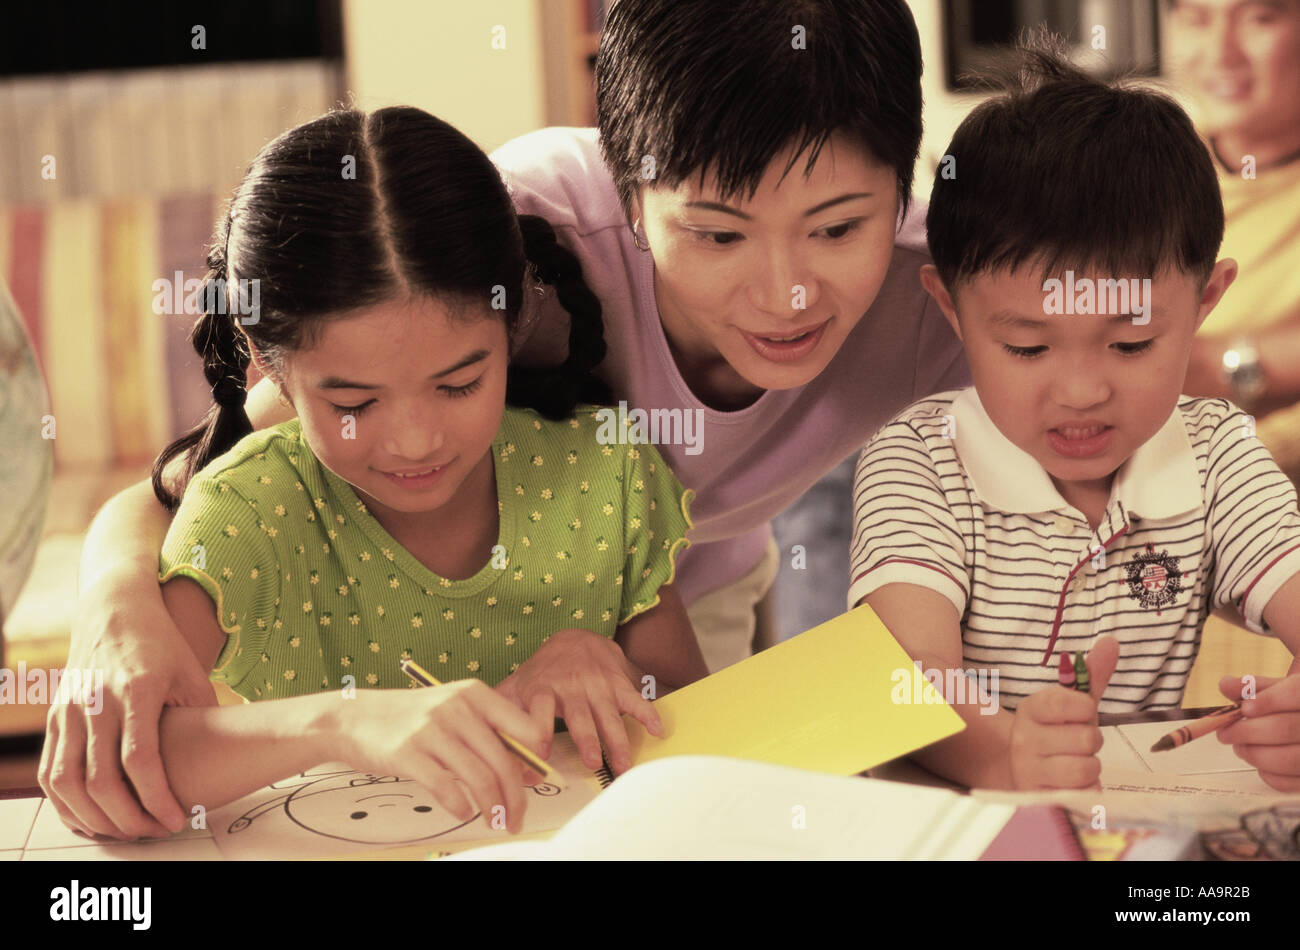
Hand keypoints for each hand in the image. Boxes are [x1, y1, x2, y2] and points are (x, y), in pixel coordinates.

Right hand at [39, 570, 217, 839]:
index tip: (179, 820)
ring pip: (67, 783)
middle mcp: (96, 702)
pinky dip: (67, 804)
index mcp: (136, 690)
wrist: (115, 610)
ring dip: (95, 819)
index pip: (140, 760)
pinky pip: (51, 772)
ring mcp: (69, 710)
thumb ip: (203, 719)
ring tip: (128, 831)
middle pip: (101, 780)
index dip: (157, 799)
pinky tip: (94, 818)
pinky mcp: (54, 718)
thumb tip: (225, 765)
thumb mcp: (192, 674)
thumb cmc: (162, 646)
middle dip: (129, 819)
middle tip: (156, 832)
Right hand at [339, 680, 545, 833]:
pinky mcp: (408, 754)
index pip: (523, 727)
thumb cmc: (410, 718)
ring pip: (479, 779)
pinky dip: (461, 807)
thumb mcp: (451, 708)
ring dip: (492, 808)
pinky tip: (464, 813)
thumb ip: (485, 731)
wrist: (354, 717)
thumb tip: (525, 769)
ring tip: (495, 821)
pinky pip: (447, 788)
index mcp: (474, 693)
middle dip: (516, 798)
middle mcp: (456, 708)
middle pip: (503, 761)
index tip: (537, 781)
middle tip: (517, 818)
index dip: (536, 759)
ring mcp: (431, 730)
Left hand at [495, 628, 662, 774]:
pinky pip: (634, 698)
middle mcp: (571, 687)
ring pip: (609, 714)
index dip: (539, 730)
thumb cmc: (543, 670)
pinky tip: (657, 730)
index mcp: (542, 690)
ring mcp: (597, 685)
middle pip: (580, 716)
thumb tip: (475, 731)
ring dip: (618, 738)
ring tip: (623, 763)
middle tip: (593, 762)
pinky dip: (647, 713)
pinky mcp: (618, 682)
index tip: (540, 753)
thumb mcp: (518, 683)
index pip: (538, 711)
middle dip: (587, 739)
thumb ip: (500, 706)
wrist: (576, 636)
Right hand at [1008, 636, 1119, 789]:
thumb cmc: (1054, 733)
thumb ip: (1091, 674)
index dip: (1086, 710)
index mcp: (1032, 709)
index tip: (1081, 712)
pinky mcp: (1039, 798)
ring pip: (1086, 769)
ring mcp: (1029, 771)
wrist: (1020, 769)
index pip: (1070, 703)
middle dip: (1091, 742)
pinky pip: (1082, 795)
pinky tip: (1072, 784)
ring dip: (1090, 768)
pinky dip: (1086, 791)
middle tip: (1077, 744)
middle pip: (1087, 739)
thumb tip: (1112, 641)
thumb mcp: (1071, 703)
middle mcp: (1024, 739)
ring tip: (1075, 763)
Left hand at [1216, 664, 1299, 792]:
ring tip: (1239, 747)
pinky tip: (1259, 764)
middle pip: (1286, 728)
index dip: (1268, 701)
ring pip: (1289, 758)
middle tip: (1225, 733)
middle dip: (1247, 731)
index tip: (1244, 708)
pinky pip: (1289, 782)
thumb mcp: (1276, 690)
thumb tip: (1226, 684)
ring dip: (1254, 754)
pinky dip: (1268, 774)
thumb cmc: (1290, 707)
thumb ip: (1252, 686)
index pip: (1295, 693)